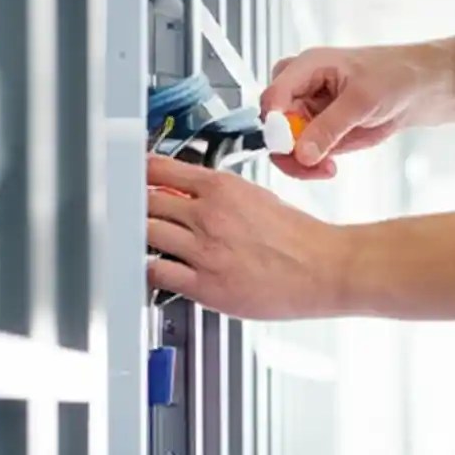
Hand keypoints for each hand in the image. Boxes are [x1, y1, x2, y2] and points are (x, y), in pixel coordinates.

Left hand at [145, 155, 348, 319]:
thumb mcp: (255, 197)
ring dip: (141, 237)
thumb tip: (184, 193)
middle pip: (146, 202)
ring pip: (146, 234)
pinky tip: (158, 269)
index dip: (139, 174)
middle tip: (136, 213)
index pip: (159, 169)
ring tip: (147, 241)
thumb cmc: (297, 237)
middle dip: (137, 206)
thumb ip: (216, 194)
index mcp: (221, 188)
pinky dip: (150, 269)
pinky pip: (157, 272)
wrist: (322, 268)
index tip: (132, 179)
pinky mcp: (205, 285)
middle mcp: (208, 215)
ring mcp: (204, 250)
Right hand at [260, 45, 433, 179]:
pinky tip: (329, 167)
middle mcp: (302, 89)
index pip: (274, 95)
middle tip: (308, 163)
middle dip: (285, 148)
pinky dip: (310, 166)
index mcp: (306, 67)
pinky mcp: (319, 132)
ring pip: (284, 143)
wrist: (418, 90)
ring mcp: (309, 112)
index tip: (288, 146)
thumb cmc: (394, 77)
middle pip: (273, 124)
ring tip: (325, 169)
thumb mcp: (362, 101)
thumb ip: (329, 127)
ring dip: (299, 162)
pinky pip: (302, 153)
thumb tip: (301, 153)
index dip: (274, 123)